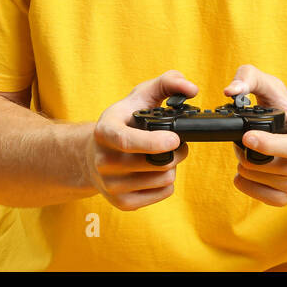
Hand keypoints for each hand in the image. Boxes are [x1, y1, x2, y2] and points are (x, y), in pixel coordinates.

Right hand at [85, 70, 196, 210]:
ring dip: (173, 166)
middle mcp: (102, 161)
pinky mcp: (121, 203)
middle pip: (154, 163)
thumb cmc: (123, 121)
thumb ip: (167, 83)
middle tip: (177, 142)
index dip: (153, 142)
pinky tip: (157, 171)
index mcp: (104, 131)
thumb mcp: (140, 96)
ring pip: (162, 179)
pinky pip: (162, 194)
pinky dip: (167, 182)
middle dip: (177, 151)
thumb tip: (191, 89)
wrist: (94, 154)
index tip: (175, 139)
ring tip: (165, 155)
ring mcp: (110, 185)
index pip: (126, 141)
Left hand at [225, 65, 286, 206]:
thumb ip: (250, 78)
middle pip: (272, 168)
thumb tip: (230, 90)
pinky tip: (243, 175)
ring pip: (265, 182)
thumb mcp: (273, 89)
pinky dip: (249, 187)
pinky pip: (266, 199)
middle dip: (248, 154)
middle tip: (243, 140)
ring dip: (246, 168)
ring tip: (244, 154)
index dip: (268, 145)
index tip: (246, 137)